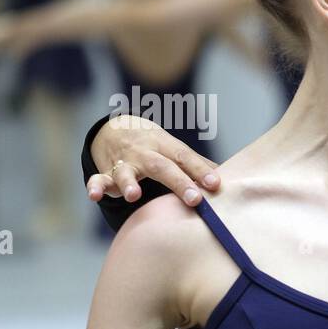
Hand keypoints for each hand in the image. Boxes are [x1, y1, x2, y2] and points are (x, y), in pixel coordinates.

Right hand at [86, 115, 219, 205]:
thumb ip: (198, 165)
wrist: (115, 128)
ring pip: (126, 171)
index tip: (216, 184)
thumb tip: (233, 177)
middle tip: (194, 200)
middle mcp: (145, 153)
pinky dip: (95, 186)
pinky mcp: (106, 172)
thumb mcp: (175, 150)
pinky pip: (98, 179)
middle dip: (178, 182)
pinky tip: (94, 195)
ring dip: (129, 183)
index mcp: (166, 147)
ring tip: (133, 195)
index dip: (201, 170)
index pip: (186, 158)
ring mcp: (124, 162)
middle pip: (162, 167)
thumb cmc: (156, 146)